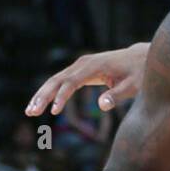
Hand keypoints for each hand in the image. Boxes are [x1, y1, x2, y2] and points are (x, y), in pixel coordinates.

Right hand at [26, 44, 148, 116]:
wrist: (140, 58)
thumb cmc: (138, 73)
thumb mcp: (133, 86)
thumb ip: (117, 95)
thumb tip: (102, 106)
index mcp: (94, 66)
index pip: (72, 82)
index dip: (62, 97)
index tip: (54, 112)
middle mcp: (83, 63)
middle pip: (57, 80)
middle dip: (43, 96)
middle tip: (31, 112)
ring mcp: (80, 66)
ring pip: (55, 80)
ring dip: (41, 95)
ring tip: (30, 111)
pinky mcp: (80, 71)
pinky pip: (61, 82)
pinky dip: (50, 93)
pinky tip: (42, 105)